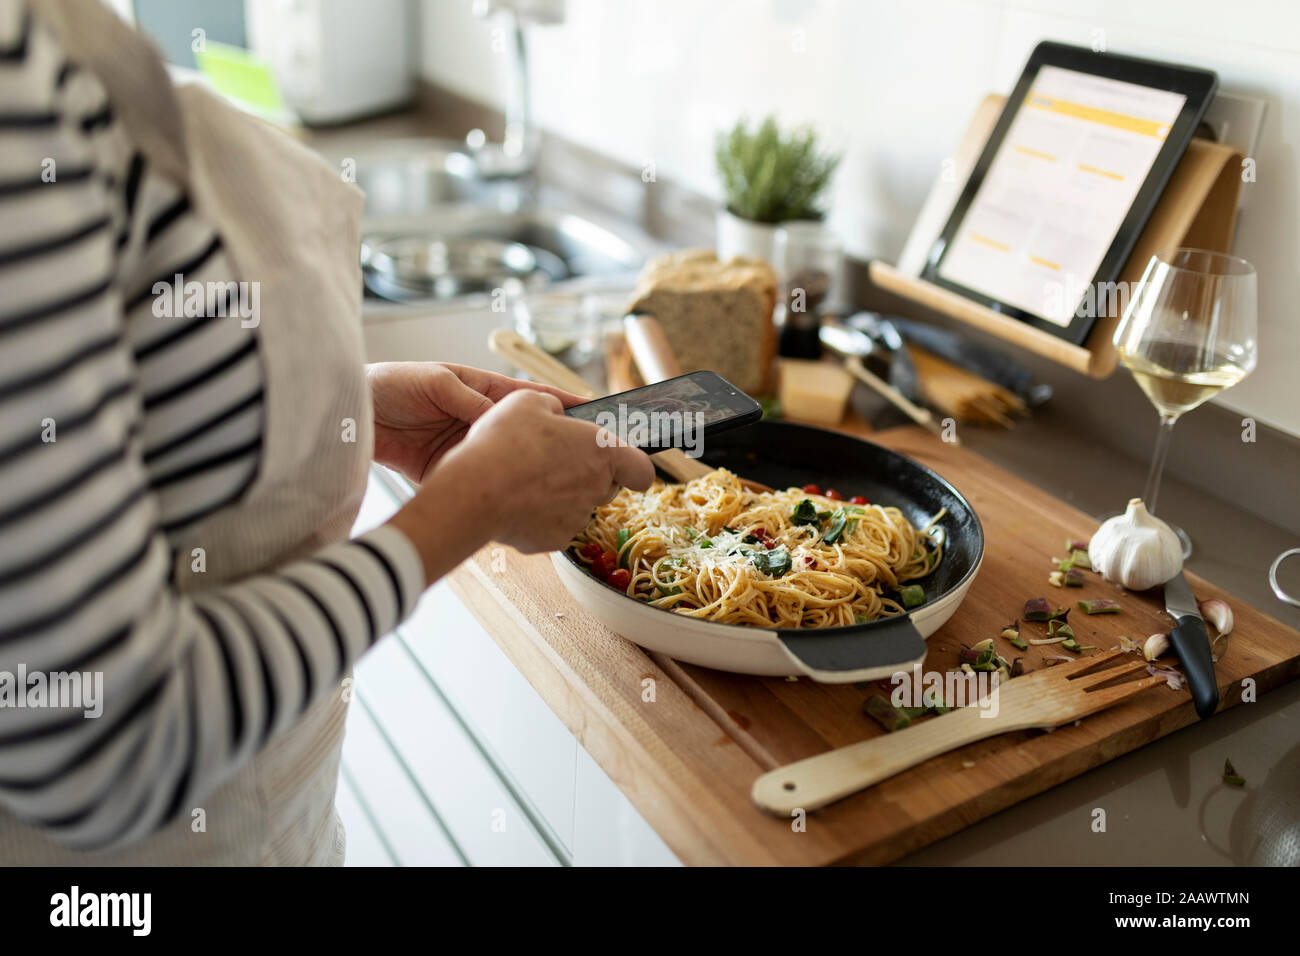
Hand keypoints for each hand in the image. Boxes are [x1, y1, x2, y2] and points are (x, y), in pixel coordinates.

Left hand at [367, 362, 586, 482]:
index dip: (559, 402)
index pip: (529, 395)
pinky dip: (493, 488)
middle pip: (523, 432)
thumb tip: (501, 418)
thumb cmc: (391, 384)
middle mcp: (478, 418)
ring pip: (504, 459)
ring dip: (524, 469)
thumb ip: (471, 399)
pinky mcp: (447, 470)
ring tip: (554, 478)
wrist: (351, 415)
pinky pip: (476, 479)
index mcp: (481, 389)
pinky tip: (513, 495)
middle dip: (550, 442)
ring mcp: (465, 446)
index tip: (589, 410)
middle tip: (581, 454)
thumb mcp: (436, 381)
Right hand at [431, 389, 654, 554]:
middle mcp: (597, 488)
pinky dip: (538, 517)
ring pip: (577, 507)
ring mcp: (576, 519)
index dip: (633, 466)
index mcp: (602, 451)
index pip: (642, 470)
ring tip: (525, 480)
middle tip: (555, 462)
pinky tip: (514, 502)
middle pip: (606, 486)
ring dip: (560, 496)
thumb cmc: (506, 441)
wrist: (476, 492)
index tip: (620, 463)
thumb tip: (557, 413)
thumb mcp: (528, 401)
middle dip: (587, 476)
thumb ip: (554, 406)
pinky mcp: (552, 542)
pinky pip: (552, 527)